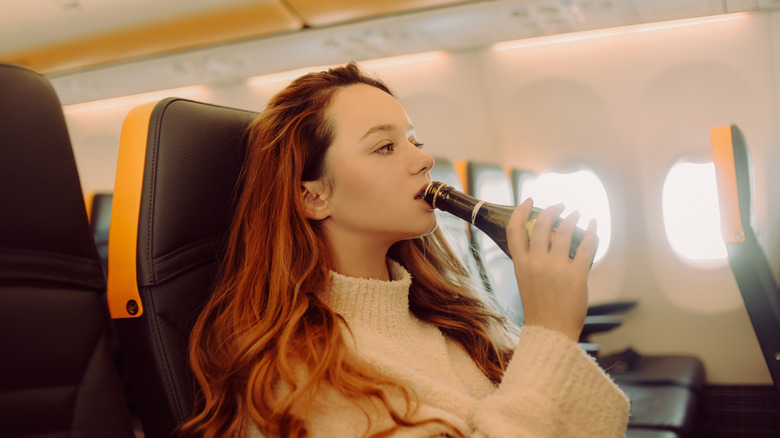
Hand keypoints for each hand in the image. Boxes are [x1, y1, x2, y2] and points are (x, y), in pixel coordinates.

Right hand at [506, 199, 597, 341]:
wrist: (551, 332)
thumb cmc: (539, 308)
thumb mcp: (526, 281)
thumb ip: (531, 261)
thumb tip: (545, 242)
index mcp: (521, 264)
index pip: (515, 230)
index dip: (521, 211)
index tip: (529, 201)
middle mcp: (537, 263)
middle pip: (542, 225)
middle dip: (552, 210)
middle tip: (560, 206)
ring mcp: (557, 268)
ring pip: (565, 231)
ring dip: (573, 218)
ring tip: (578, 214)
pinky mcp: (576, 275)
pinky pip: (586, 247)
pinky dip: (592, 233)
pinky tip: (594, 226)